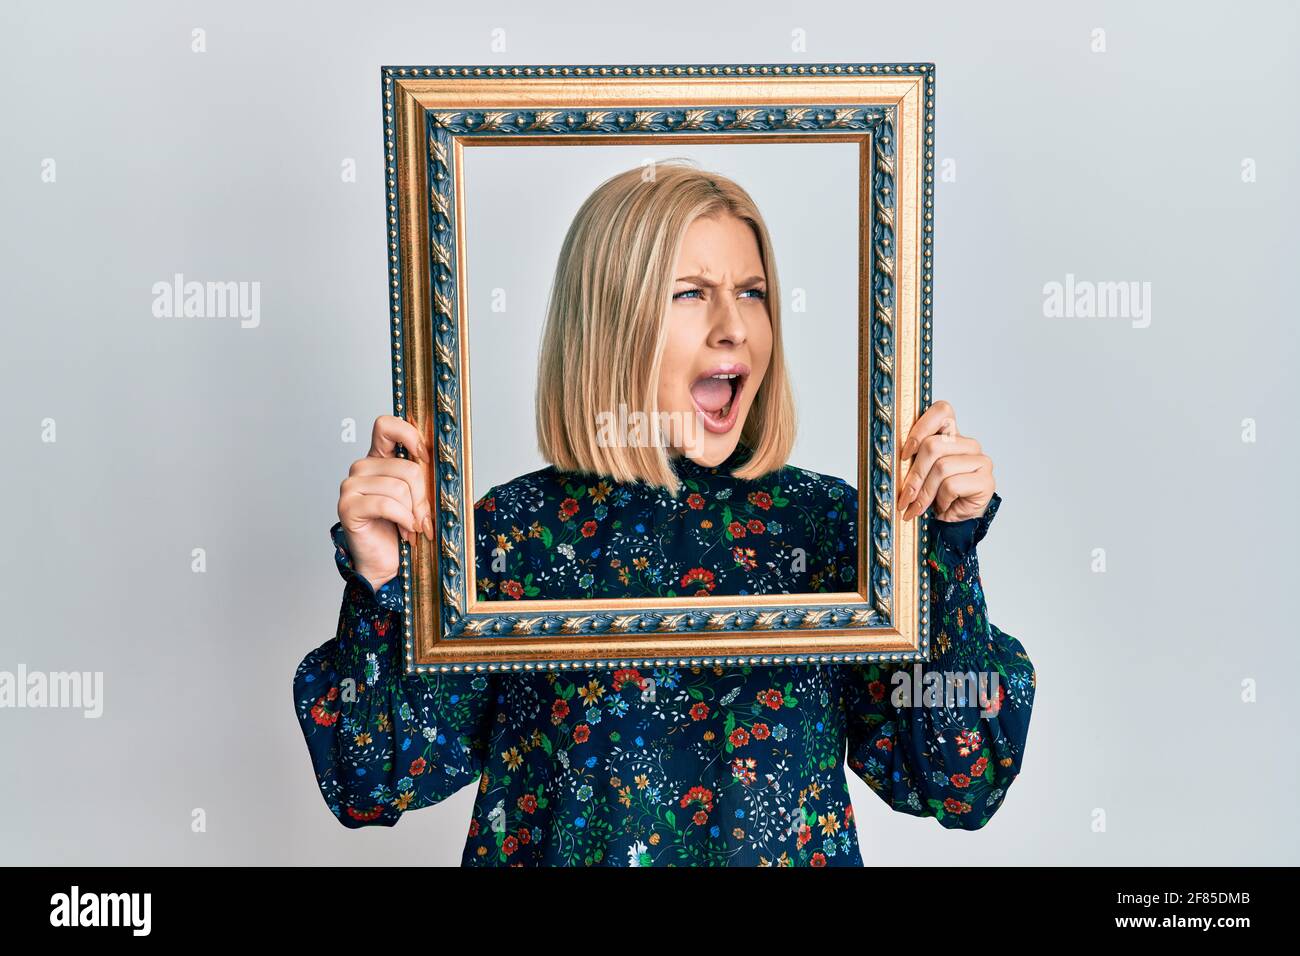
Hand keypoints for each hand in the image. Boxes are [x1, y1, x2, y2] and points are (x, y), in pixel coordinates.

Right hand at [337, 415, 432, 590]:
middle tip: (424, 518)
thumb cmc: (404, 528)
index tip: (425, 458)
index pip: (386, 425)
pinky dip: (403, 520)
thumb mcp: (419, 496)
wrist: (387, 563)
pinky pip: (387, 504)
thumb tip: (440, 458)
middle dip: (423, 496)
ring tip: (412, 527)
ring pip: (399, 487)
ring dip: (414, 513)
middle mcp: (362, 468)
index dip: (409, 435)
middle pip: (407, 467)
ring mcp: (351, 486)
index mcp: (378, 458)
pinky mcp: (348, 507)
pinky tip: (405, 532)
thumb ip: (423, 474)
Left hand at [896, 399, 994, 522]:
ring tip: (919, 506)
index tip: (905, 454)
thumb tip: (894, 454)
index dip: (920, 429)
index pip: (942, 410)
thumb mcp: (919, 473)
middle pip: (933, 445)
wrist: (953, 523)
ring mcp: (981, 461)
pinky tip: (944, 506)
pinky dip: (941, 500)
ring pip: (941, 467)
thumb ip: (912, 457)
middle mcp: (968, 444)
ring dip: (925, 492)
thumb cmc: (934, 496)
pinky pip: (952, 485)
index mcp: (952, 435)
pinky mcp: (986, 481)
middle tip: (904, 497)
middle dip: (914, 475)